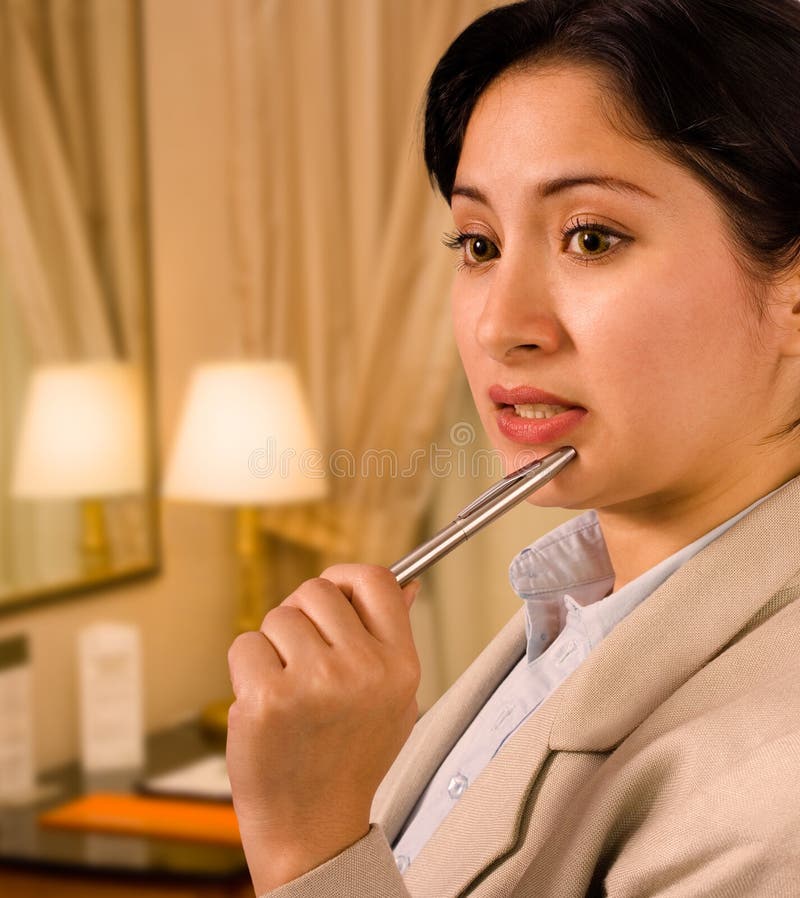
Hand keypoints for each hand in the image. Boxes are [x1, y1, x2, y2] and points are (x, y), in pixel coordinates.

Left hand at [226, 564, 420, 891]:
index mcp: (400, 665)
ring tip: (288, 690)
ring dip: (273, 646)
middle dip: (301, 616)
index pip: (376, 580)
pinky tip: (265, 704)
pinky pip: (245, 644)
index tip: (333, 593)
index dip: (346, 578)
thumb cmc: (351, 758)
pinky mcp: (267, 698)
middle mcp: (362, 669)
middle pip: (316, 591)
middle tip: (302, 657)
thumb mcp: (396, 698)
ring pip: (278, 617)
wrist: (313, 825)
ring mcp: (314, 683)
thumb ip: (397, 637)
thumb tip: (407, 584)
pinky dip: (246, 669)